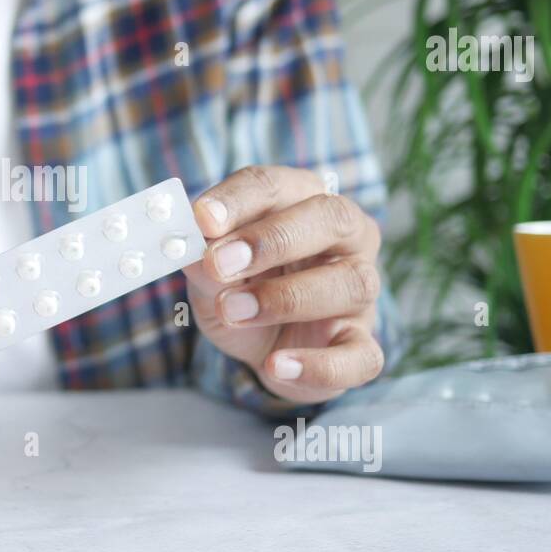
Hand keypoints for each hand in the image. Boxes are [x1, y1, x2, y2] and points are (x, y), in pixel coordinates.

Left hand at [184, 166, 384, 404]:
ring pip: (351, 283)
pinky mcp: (362, 345)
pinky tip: (277, 365)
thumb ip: (203, 261)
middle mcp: (346, 239)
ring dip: (286, 298)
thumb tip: (187, 246)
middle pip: (330, 219)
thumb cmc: (243, 289)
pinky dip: (318, 364)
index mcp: (304, 202)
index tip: (201, 220)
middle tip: (220, 263)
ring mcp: (361, 293)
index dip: (238, 200)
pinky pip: (360, 355)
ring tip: (233, 311)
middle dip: (272, 240)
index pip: (276, 185)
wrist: (266, 348)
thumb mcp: (213, 274)